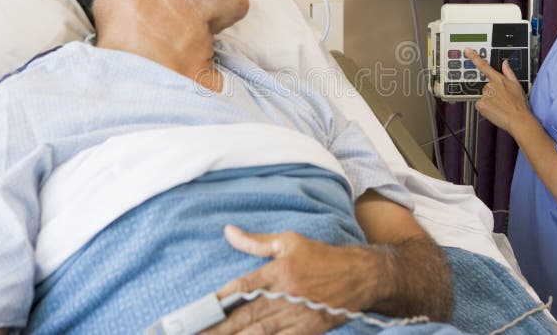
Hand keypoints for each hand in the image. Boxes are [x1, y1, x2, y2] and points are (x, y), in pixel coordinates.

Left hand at [201, 225, 381, 334]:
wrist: (361, 276)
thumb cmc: (322, 257)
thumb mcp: (289, 242)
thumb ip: (256, 242)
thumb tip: (229, 231)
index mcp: (276, 272)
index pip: (239, 289)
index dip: (216, 303)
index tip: (196, 313)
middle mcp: (283, 296)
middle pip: (243, 317)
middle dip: (217, 329)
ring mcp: (295, 317)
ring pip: (257, 333)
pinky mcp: (306, 332)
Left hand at [465, 48, 530, 133]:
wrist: (518, 119)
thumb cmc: (519, 104)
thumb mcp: (517, 85)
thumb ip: (508, 72)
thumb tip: (505, 63)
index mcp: (498, 79)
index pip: (483, 66)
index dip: (474, 57)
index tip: (467, 50)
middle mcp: (489, 85)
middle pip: (485, 86)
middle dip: (491, 93)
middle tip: (501, 101)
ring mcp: (484, 95)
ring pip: (483, 96)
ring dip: (489, 101)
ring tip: (500, 107)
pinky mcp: (480, 104)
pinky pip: (480, 105)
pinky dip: (485, 108)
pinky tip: (494, 111)